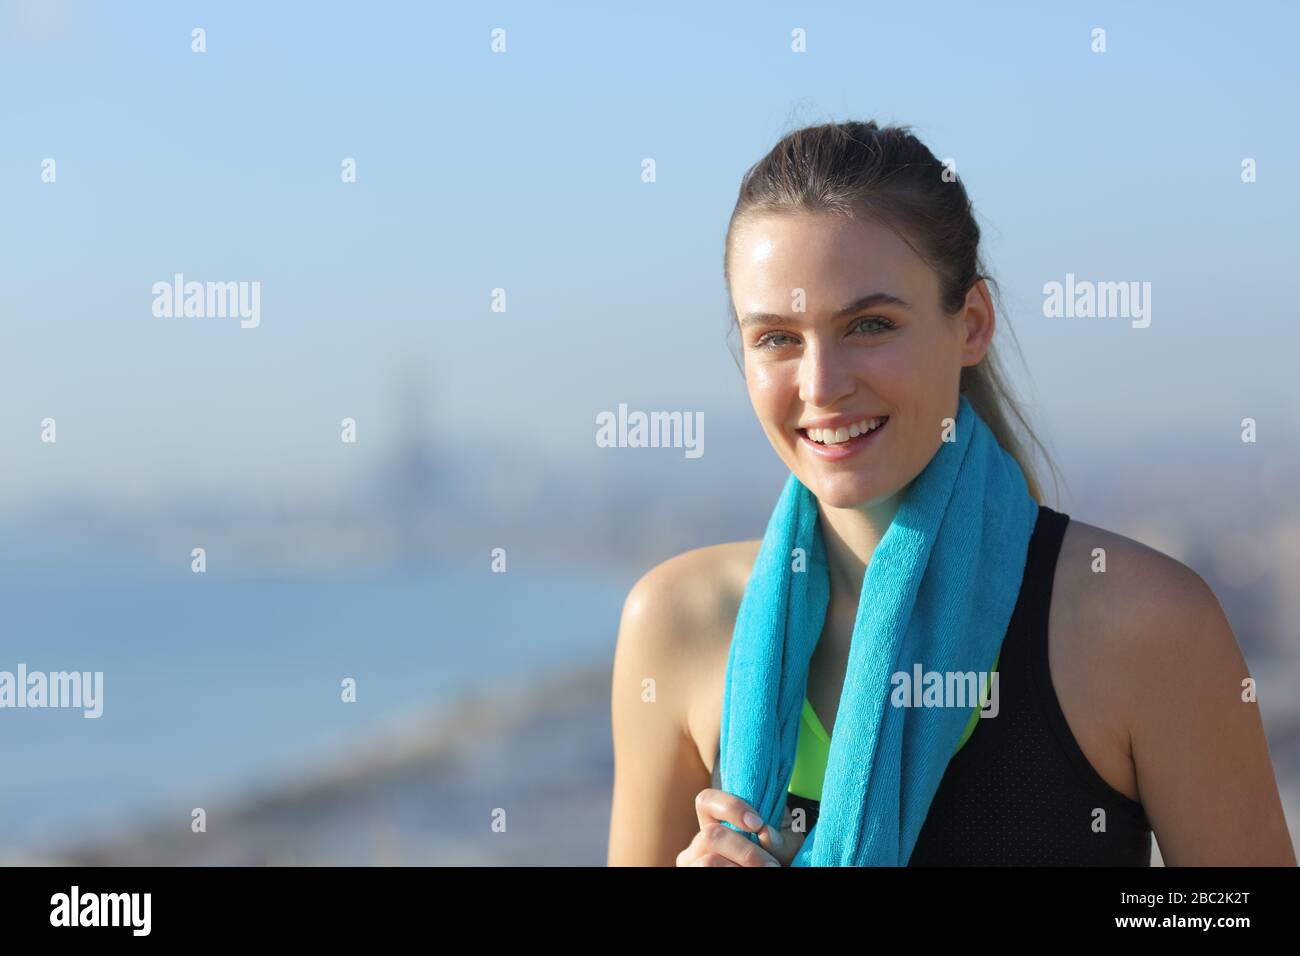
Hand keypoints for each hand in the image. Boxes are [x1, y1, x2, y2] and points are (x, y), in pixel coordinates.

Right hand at [676, 788, 807, 865]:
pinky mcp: (694, 876)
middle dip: (746, 852)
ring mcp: (693, 863)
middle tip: (773, 865)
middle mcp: (698, 842)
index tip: (758, 824)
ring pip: (709, 861)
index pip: (706, 800)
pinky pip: (712, 874)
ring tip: (765, 872)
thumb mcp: (784, 849)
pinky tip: (748, 878)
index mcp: (714, 823)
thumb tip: (765, 834)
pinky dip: (734, 874)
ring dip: (740, 867)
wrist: (770, 870)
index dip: (731, 807)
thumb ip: (780, 842)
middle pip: (711, 835)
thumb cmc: (775, 860)